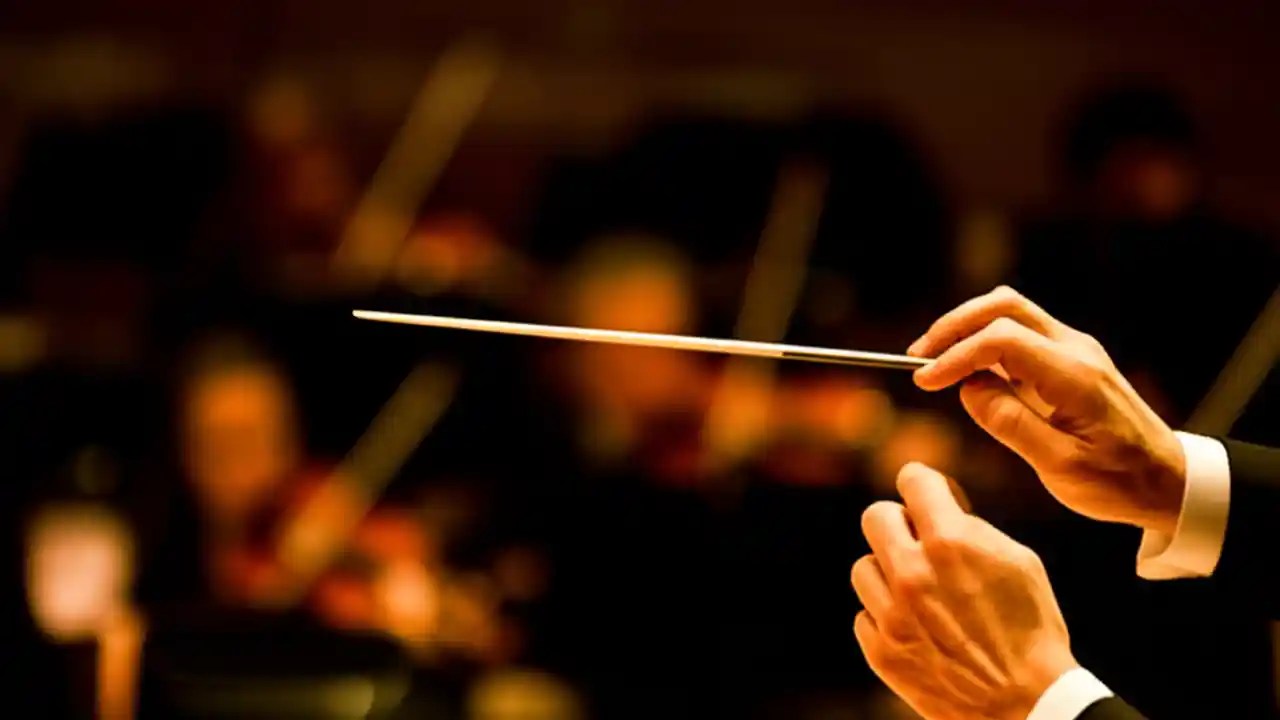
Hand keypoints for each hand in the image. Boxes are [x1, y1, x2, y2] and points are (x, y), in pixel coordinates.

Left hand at [852, 463, 1076, 719]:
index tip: (927, 493)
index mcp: (950, 542)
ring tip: (921, 592)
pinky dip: (886, 616)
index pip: (912, 479)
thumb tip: (941, 509)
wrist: (1026, 704)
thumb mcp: (1018, 561)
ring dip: (889, 573)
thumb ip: (971, 527)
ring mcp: (891, 614)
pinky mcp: (881, 650)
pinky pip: (865, 613)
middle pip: (876, 516)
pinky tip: (918, 627)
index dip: (923, 483)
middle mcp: (911, 573)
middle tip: (920, 542)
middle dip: (900, 523)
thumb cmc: (1031, 629)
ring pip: (864, 567)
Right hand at [907, 286, 1185, 534]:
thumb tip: (968, 389)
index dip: (955, 356)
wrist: (1168, 479)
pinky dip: (984, 341)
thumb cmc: (1118, 482)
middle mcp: (1076, 350)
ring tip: (934, 361)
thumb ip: (1011, 424)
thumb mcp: (1060, 467)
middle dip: (954, 326)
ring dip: (967, 328)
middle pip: (1004, 306)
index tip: (924, 381)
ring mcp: (1075, 350)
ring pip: (1010, 311)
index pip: (1002, 340)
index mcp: (1074, 376)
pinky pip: (1019, 333)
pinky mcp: (1069, 359)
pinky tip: (965, 370)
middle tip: (918, 357)